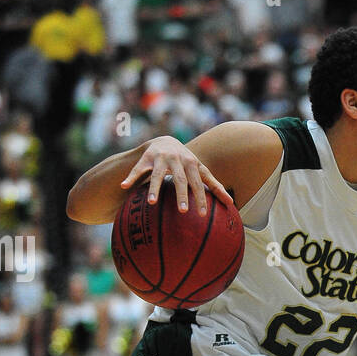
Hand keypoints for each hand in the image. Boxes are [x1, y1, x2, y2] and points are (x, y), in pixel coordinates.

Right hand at [120, 136, 234, 215]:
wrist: (165, 140)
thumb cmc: (187, 162)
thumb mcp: (200, 170)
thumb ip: (214, 185)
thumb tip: (232, 204)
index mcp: (192, 164)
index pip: (199, 183)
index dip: (201, 198)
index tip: (203, 215)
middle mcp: (177, 159)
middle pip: (180, 180)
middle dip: (181, 195)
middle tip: (183, 212)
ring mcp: (161, 158)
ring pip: (157, 175)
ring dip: (154, 188)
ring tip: (152, 203)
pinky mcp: (146, 157)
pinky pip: (138, 169)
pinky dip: (131, 177)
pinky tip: (124, 186)